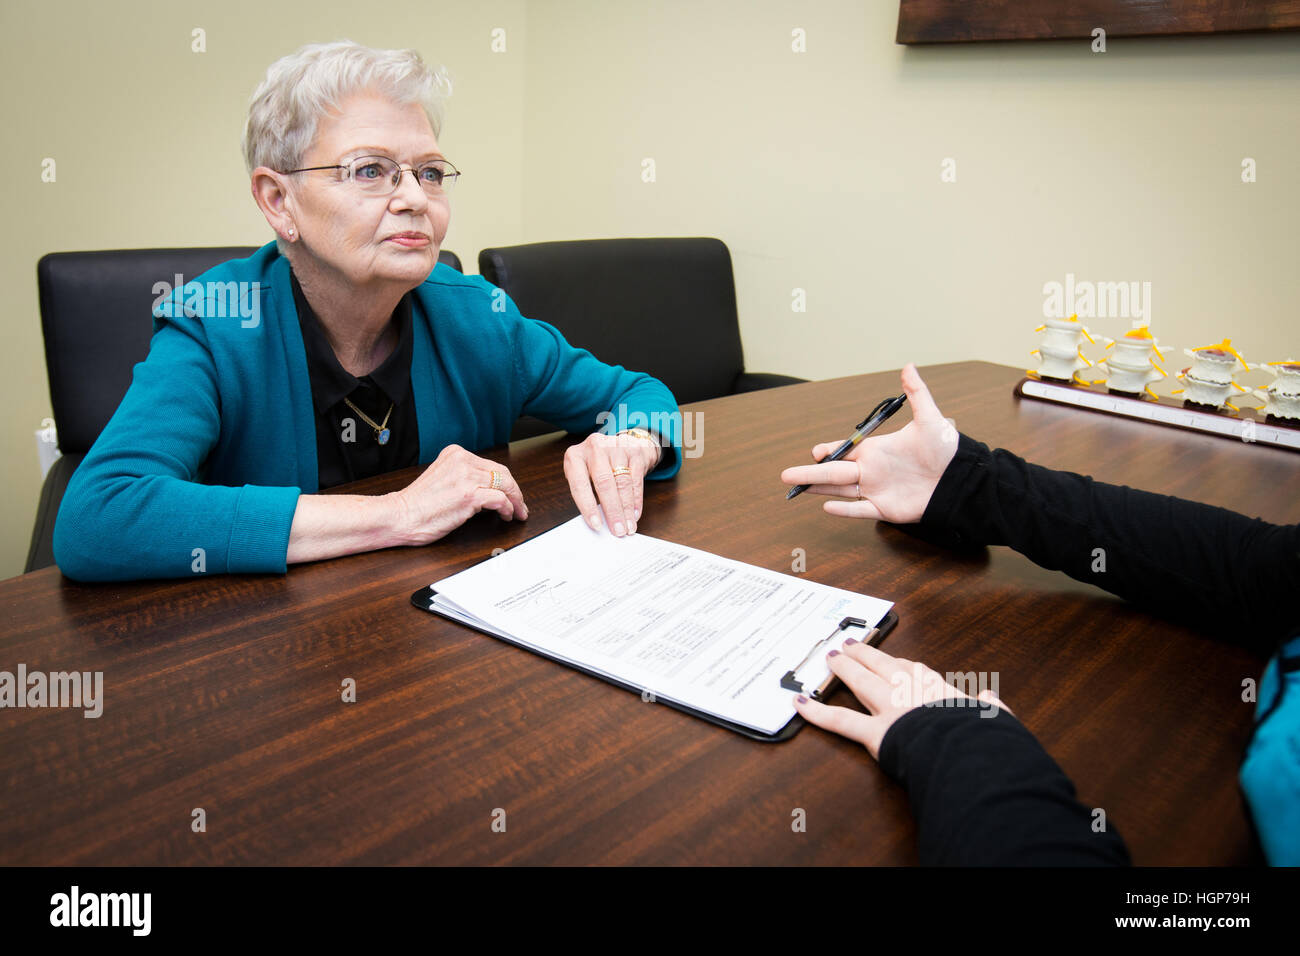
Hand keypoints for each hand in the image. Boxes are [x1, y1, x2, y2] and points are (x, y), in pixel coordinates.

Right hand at [390, 444, 527, 545]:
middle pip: (502, 473)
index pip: (490, 465)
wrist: (399, 516)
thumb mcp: (443, 478)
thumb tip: (490, 489)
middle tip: (520, 504)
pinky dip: (508, 508)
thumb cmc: (417, 505)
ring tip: (517, 512)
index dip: (506, 481)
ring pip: (505, 485)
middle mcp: (462, 460)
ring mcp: (466, 477)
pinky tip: (506, 515)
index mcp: (455, 453)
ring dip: (515, 501)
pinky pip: (500, 499)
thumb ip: (464, 477)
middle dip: (515, 490)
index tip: (511, 493)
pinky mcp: (469, 495)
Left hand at [564, 431, 660, 535]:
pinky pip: (636, 480)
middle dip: (612, 510)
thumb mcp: (585, 475)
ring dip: (626, 509)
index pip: (580, 484)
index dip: (588, 507)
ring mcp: (615, 447)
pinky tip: (635, 514)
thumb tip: (599, 521)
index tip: (596, 525)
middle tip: (617, 530)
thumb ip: (589, 493)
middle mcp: (594, 448)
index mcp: (575, 456)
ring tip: (628, 526)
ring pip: (622, 483)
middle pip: (604, 483)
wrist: (622, 443)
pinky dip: (636, 500)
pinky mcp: (634, 451)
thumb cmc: (599, 465)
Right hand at [780, 363, 958, 523]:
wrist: (960, 480)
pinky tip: (827, 507)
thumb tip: (909, 365)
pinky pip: (860, 510)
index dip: (829, 451)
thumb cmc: (946, 450)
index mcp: (876, 450)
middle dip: (810, 473)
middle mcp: (872, 471)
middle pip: (835, 473)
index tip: (815, 451)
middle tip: (787, 475)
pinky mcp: (886, 509)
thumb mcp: (930, 419)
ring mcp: (877, 491)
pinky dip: (844, 510)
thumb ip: (916, 394)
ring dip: (819, 490)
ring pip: (841, 491)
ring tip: (798, 490)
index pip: (845, 451)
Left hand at [793, 640, 1010, 758]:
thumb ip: (990, 708)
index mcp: (939, 689)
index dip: (900, 664)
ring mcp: (890, 709)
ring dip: (843, 668)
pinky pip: (840, 721)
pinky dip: (816, 712)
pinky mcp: (875, 732)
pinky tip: (799, 702)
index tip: (895, 660)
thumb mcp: (996, 719)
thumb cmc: (984, 738)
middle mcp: (911, 691)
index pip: (915, 670)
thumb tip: (990, 700)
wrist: (972, 753)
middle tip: (850, 645)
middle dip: (865, 654)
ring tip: (830, 657)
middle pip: (882, 666)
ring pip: (860, 682)